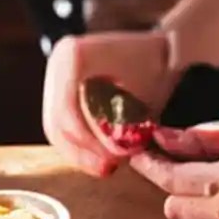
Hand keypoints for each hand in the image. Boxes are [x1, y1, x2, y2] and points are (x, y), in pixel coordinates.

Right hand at [42, 31, 174, 177]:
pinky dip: (81, 144)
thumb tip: (111, 157)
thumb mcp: (142, 95)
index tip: (112, 157)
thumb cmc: (157, 67)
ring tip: (107, 167)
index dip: (87, 139)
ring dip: (80, 152)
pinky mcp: (61, 92)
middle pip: (56, 121)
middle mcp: (57, 64)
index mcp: (72, 56)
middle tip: (108, 168)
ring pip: (56, 128)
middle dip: (81, 151)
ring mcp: (55, 77)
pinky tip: (101, 157)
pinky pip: (62, 125)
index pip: (67, 109)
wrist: (162, 49)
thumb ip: (122, 126)